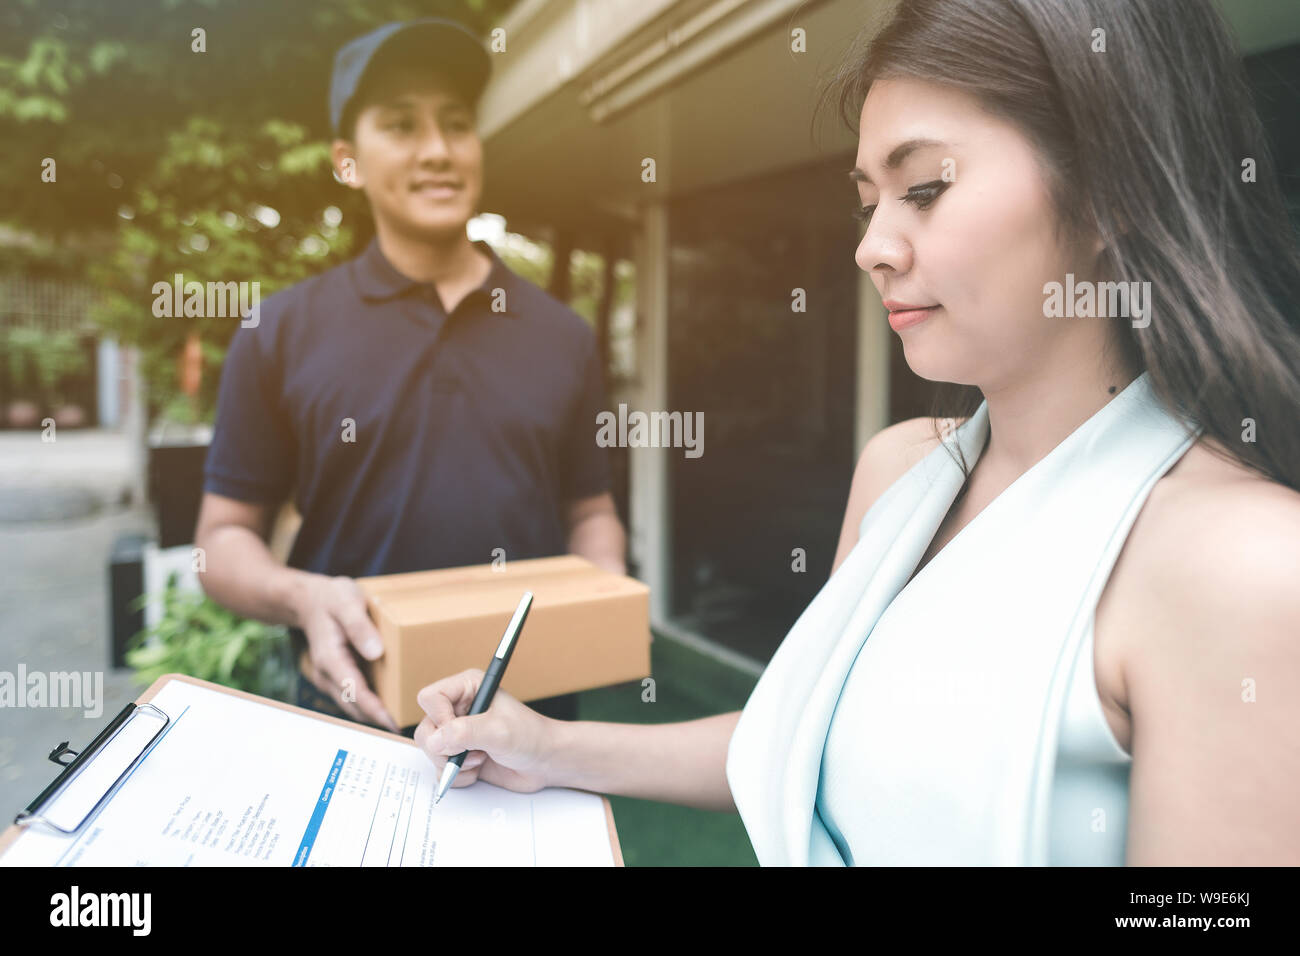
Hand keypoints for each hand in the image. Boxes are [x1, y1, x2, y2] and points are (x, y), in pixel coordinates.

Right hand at [295, 574, 398, 731]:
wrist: (307, 600)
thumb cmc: (330, 599)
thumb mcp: (346, 602)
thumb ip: (360, 627)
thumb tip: (376, 652)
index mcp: (330, 658)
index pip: (354, 691)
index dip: (373, 709)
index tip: (391, 723)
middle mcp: (326, 674)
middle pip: (353, 704)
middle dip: (376, 718)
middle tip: (405, 727)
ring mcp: (328, 677)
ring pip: (351, 703)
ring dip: (372, 713)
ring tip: (400, 720)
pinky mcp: (334, 676)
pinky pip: (351, 695)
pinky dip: (367, 702)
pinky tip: (387, 702)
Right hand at [414, 669, 555, 792]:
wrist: (545, 763)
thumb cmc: (530, 737)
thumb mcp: (498, 731)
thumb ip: (465, 733)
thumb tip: (434, 741)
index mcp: (468, 687)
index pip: (430, 697)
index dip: (439, 718)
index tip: (459, 733)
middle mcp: (458, 708)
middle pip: (425, 729)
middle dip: (446, 748)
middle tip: (474, 751)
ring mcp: (457, 733)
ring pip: (430, 751)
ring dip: (453, 763)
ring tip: (480, 759)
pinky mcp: (459, 755)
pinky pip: (440, 769)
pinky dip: (457, 776)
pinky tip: (478, 770)